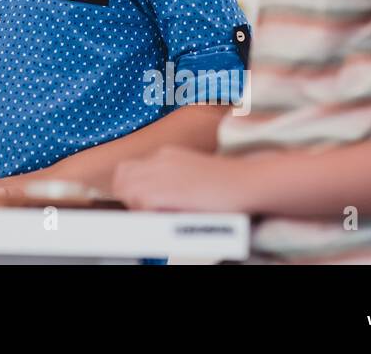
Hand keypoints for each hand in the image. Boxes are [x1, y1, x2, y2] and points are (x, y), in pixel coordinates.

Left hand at [111, 147, 252, 212]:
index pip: (132, 168)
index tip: (145, 202)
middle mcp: (159, 159)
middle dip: (129, 193)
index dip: (135, 187)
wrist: (247, 182)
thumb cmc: (228, 185)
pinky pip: (138, 203)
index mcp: (167, 154)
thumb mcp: (194, 174)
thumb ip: (174, 181)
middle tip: (148, 210)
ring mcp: (159, 172)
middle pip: (122, 175)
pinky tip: (166, 216)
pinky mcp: (160, 191)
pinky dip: (147, 213)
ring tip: (159, 214)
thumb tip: (158, 200)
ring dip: (136, 203)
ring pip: (125, 188)